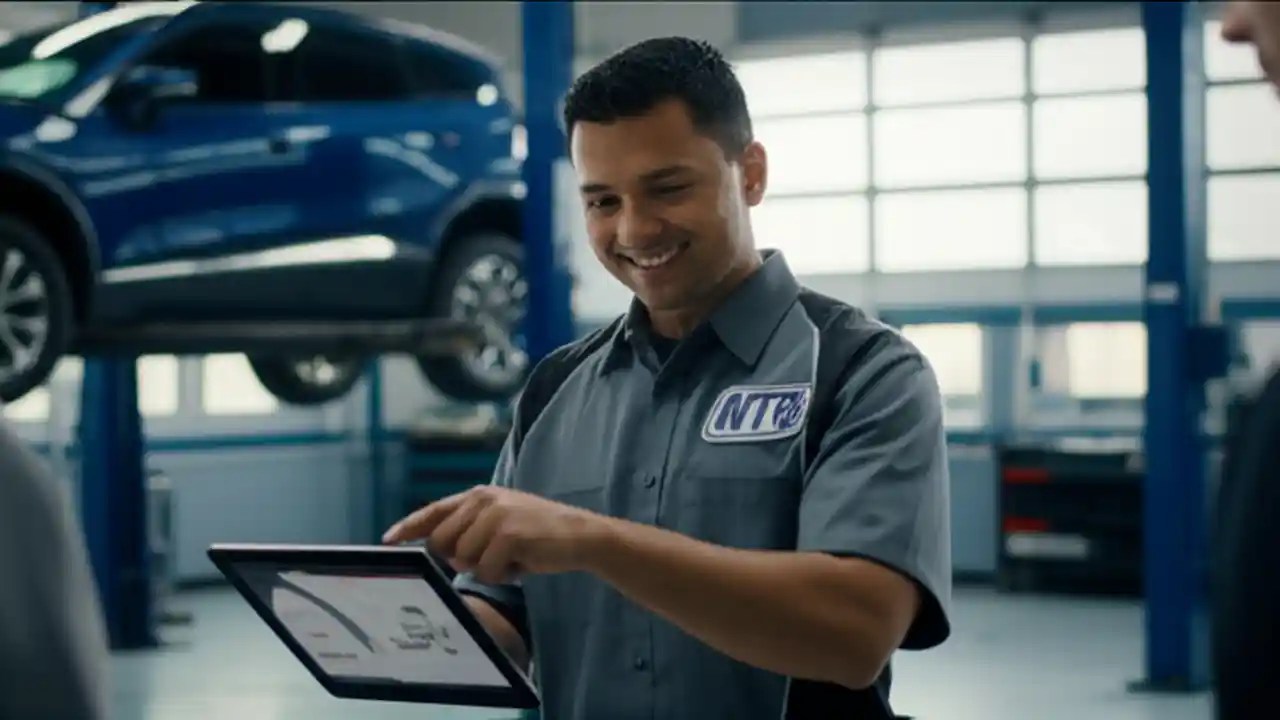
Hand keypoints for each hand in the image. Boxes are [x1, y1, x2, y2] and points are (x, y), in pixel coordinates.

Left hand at [382, 486, 608, 583]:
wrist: (581, 535)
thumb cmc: (538, 535)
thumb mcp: (500, 522)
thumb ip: (469, 529)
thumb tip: (436, 549)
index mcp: (479, 495)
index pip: (434, 511)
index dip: (409, 526)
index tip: (388, 539)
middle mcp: (483, 501)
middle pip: (442, 543)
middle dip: (461, 559)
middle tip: (493, 557)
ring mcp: (495, 516)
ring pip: (464, 560)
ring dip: (486, 569)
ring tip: (512, 558)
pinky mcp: (508, 535)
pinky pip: (487, 570)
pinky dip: (503, 575)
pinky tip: (522, 563)